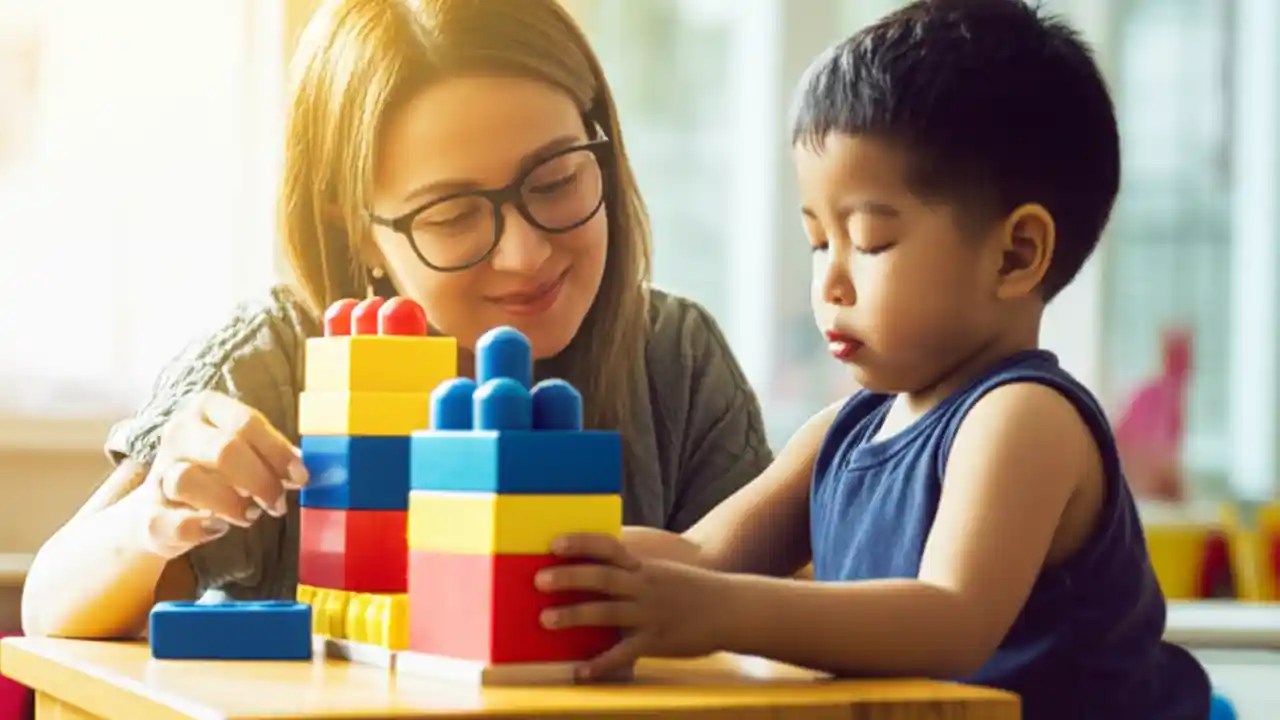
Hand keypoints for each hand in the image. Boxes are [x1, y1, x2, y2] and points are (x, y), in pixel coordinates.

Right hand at [133, 391, 307, 557]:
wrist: (165, 509)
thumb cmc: (218, 473)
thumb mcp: (246, 454)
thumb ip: (271, 456)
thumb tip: (301, 469)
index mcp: (207, 408)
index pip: (246, 422)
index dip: (277, 453)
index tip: (300, 477)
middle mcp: (179, 433)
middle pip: (223, 449)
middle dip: (259, 480)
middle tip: (277, 503)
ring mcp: (159, 471)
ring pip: (188, 480)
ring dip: (229, 502)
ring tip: (250, 515)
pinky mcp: (147, 512)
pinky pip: (168, 520)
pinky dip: (197, 527)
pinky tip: (218, 528)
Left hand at [535, 533, 725, 680]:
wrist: (731, 608)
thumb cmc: (690, 589)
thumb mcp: (661, 571)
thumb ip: (630, 570)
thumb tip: (593, 570)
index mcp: (643, 566)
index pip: (608, 546)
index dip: (581, 543)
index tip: (554, 543)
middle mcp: (644, 586)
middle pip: (602, 578)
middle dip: (569, 578)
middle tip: (539, 580)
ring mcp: (651, 614)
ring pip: (607, 613)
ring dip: (575, 615)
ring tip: (546, 619)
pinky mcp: (657, 641)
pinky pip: (625, 653)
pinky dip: (601, 663)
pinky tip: (581, 672)